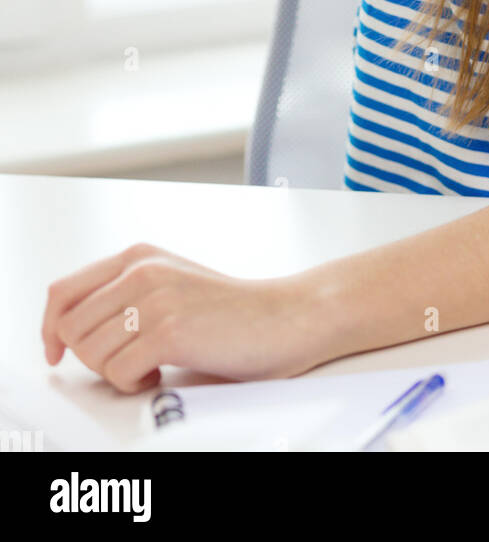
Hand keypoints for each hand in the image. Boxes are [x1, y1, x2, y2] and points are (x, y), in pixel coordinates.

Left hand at [41, 242, 335, 392]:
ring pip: (91, 354)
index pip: (63, 292)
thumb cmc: (233, 310)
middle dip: (93, 358)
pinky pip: (118, 374)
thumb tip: (72, 330)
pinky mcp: (170, 331)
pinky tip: (163, 371)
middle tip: (130, 361)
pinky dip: (136, 383)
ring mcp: (155, 299)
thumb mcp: (170, 284)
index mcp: (138, 256)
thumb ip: (125, 293)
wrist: (286, 317)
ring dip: (117, 371)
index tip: (56, 352)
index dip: (51, 329)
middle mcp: (142, 270)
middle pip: (71, 330)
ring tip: (152, 363)